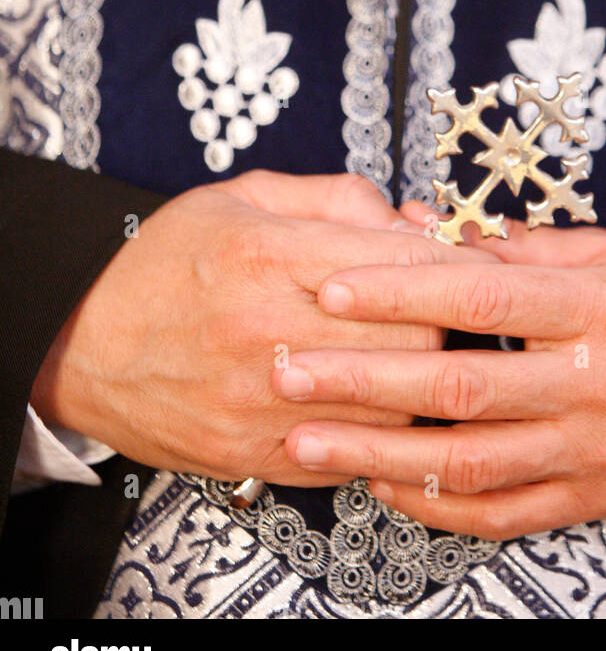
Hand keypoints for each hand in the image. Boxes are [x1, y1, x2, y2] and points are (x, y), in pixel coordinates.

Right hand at [30, 172, 489, 488]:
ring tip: (415, 351)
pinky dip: (378, 423)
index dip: (455, 262)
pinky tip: (374, 395)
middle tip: (451, 308)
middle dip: (443, 319)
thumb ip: (337, 197)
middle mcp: (268, 330)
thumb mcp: (243, 197)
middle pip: (413, 337)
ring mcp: (264, 401)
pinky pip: (356, 448)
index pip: (403, 265)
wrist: (85, 348)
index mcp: (268, 255)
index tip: (475, 261)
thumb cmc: (165, 267)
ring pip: (395, 401)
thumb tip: (413, 221)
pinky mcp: (259, 453)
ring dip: (419, 377)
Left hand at [280, 218, 605, 537]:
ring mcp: (590, 451)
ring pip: (468, 463)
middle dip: (362, 379)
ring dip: (378, 452)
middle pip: (459, 389)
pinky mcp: (589, 499)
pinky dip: (434, 503)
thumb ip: (523, 248)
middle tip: (286, 368)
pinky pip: (500, 513)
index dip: (400, 293)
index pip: (483, 300)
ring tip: (306, 437)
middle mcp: (593, 384)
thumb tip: (433, 229)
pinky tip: (380, 483)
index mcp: (599, 309)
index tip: (333, 284)